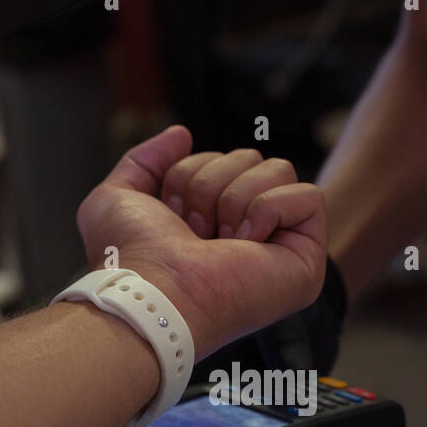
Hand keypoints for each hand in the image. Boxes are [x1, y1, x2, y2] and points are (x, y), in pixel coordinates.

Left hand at [76, 126, 326, 356]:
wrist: (151, 292)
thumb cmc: (131, 259)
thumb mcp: (117, 196)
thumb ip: (144, 160)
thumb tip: (182, 134)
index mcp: (212, 222)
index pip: (221, 159)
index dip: (190, 174)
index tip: (171, 215)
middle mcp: (248, 233)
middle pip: (251, 157)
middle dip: (212, 184)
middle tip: (195, 231)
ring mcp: (280, 248)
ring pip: (279, 169)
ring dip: (236, 198)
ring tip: (220, 240)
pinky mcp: (306, 259)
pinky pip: (308, 196)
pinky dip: (271, 209)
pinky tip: (247, 243)